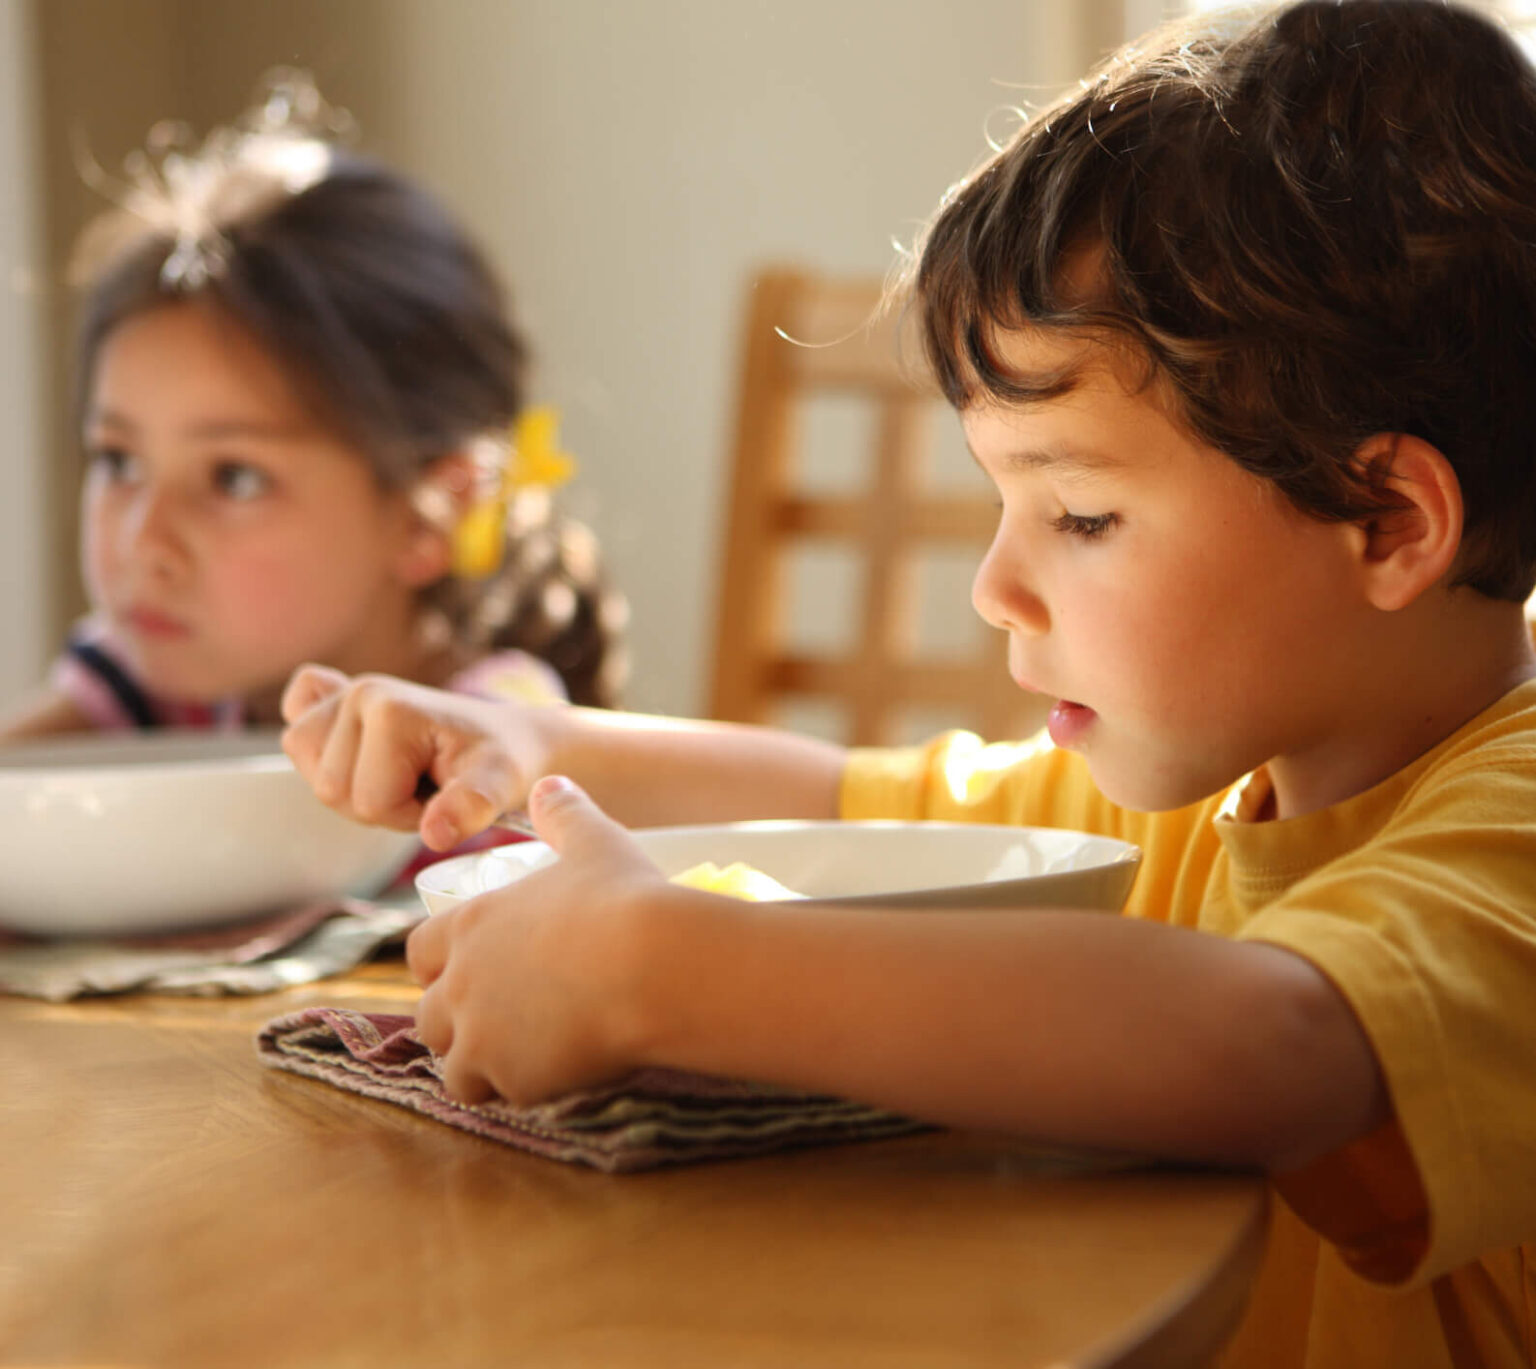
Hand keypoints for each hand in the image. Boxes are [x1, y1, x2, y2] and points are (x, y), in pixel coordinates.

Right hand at [280, 663, 539, 849]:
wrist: (512, 738)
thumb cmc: (504, 760)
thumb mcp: (500, 783)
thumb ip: (471, 807)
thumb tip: (435, 834)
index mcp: (389, 707)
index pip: (370, 802)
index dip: (408, 814)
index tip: (444, 794)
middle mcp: (358, 694)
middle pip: (332, 792)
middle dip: (382, 807)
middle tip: (425, 786)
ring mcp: (340, 697)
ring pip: (314, 778)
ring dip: (358, 793)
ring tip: (403, 776)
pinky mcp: (331, 704)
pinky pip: (298, 733)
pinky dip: (320, 753)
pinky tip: (358, 749)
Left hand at [406, 775, 670, 1104]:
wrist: (653, 965)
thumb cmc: (624, 898)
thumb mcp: (595, 843)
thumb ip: (564, 814)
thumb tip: (550, 784)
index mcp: (471, 924)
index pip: (420, 952)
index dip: (446, 964)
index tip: (479, 969)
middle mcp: (460, 981)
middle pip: (428, 1015)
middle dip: (459, 1021)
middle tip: (507, 1019)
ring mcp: (479, 1034)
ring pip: (452, 1064)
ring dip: (480, 1063)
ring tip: (528, 1056)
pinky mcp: (508, 1077)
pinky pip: (492, 1095)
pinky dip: (514, 1089)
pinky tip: (554, 1075)